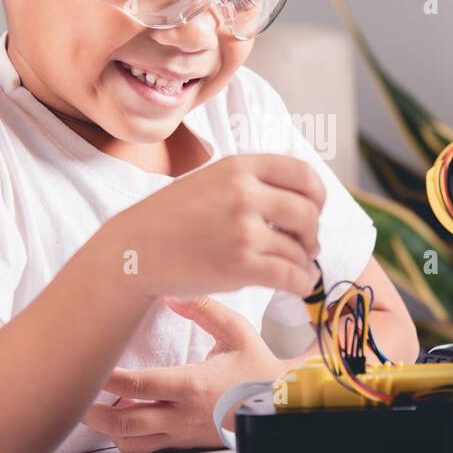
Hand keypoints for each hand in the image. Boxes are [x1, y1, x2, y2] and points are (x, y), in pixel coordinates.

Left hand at [81, 295, 285, 452]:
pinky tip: (124, 419)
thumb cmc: (259, 369)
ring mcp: (182, 433)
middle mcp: (183, 413)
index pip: (137, 385)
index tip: (89, 366)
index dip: (105, 379)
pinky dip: (128, 438)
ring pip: (131, 441)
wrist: (282, 406)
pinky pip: (147, 448)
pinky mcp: (184, 444)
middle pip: (124, 421)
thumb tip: (172, 292)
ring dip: (108, 427)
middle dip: (92, 412)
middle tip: (75, 395)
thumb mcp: (236, 332)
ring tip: (95, 408)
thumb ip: (204, 309)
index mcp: (193, 384)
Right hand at [103, 154, 324, 300]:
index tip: (315, 210)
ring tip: (296, 267)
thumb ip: (253, 182)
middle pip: (308, 212)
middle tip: (306, 245)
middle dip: (312, 233)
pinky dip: (301, 283)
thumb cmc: (173, 218)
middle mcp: (243, 194)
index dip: (318, 194)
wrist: (134, 250)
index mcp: (238, 167)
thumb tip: (306, 203)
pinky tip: (296, 285)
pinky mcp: (240, 266)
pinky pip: (291, 275)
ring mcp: (242, 230)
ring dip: (304, 262)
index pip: (302, 173)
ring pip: (300, 249)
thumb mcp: (212, 180)